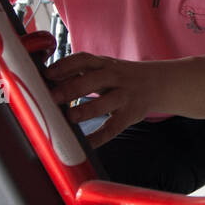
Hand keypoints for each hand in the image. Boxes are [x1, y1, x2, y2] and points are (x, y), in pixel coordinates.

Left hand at [44, 52, 168, 147]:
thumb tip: (49, 83)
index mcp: (104, 64)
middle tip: (53, 98)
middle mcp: (115, 77)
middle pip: (93, 80)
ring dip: (86, 110)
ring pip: (106, 102)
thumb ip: (81, 73)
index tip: (47, 75)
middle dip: (72, 88)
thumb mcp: (105, 68)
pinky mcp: (130, 115)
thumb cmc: (121, 77)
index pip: (83, 60)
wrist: (157, 83)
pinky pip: (113, 128)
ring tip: (69, 118)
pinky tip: (85, 144)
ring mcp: (124, 96)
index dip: (65, 66)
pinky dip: (98, 138)